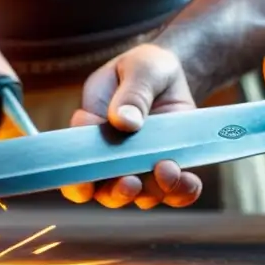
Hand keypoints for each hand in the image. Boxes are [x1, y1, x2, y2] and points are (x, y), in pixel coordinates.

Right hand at [60, 43, 202, 208]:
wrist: (172, 75)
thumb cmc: (146, 68)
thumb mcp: (141, 68)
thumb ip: (132, 93)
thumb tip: (125, 122)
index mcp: (90, 128)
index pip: (75, 159)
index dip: (77, 177)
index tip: (86, 182)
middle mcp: (109, 155)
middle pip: (102, 189)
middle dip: (114, 192)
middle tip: (130, 182)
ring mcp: (138, 166)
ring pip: (137, 196)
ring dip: (150, 192)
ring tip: (167, 170)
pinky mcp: (167, 171)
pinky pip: (172, 193)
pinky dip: (180, 192)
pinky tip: (188, 180)